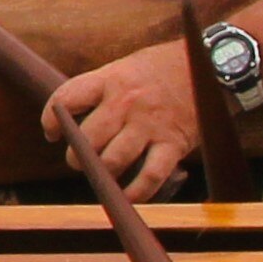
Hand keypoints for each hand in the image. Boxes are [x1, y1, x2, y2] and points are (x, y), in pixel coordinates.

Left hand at [38, 36, 200, 198]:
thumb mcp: (127, 66)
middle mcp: (126, 103)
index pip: (67, 98)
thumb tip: (77, 116)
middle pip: (87, 139)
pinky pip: (150, 176)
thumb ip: (104, 89)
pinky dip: (137, 192)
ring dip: (101, 174)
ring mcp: (150, 125)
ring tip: (100, 175)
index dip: (51, 119)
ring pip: (113, 161)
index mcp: (111, 79)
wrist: (211, 65)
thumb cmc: (164, 67)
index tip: (51, 132)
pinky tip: (127, 196)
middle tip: (79, 160)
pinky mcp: (173, 144)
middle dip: (77, 156)